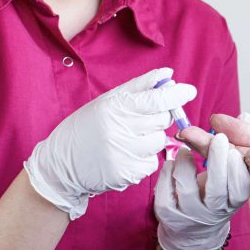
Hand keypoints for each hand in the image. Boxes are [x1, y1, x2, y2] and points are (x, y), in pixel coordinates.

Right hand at [24, 68, 195, 219]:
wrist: (60, 166)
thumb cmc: (86, 128)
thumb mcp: (107, 102)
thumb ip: (138, 87)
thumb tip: (168, 74)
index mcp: (114, 108)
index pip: (156, 100)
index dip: (176, 94)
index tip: (189, 90)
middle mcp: (119, 130)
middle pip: (161, 120)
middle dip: (157, 118)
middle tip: (139, 120)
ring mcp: (124, 154)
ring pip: (159, 141)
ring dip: (150, 139)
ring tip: (128, 139)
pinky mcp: (127, 174)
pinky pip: (152, 162)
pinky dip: (144, 158)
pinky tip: (125, 155)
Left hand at [156, 122, 249, 249]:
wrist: (193, 230)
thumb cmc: (214, 192)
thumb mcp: (229, 173)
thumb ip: (237, 144)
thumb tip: (246, 115)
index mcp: (234, 200)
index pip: (240, 185)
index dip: (236, 165)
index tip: (230, 144)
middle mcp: (215, 211)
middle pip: (217, 187)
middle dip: (217, 160)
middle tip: (217, 138)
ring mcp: (191, 216)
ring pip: (187, 187)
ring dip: (185, 162)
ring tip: (185, 150)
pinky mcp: (169, 217)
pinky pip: (165, 192)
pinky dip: (167, 173)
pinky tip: (171, 164)